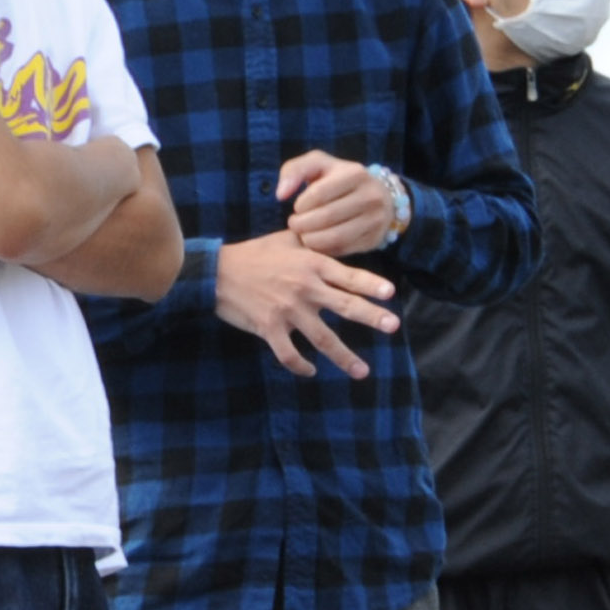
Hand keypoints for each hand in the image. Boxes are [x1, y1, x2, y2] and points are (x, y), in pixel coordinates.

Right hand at [213, 229, 397, 378]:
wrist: (216, 273)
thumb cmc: (253, 253)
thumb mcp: (288, 239)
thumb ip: (314, 243)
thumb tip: (335, 237)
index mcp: (313, 265)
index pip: (349, 276)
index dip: (371, 285)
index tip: (391, 295)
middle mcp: (306, 289)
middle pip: (345, 306)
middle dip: (372, 317)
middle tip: (393, 327)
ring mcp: (288, 312)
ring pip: (323, 338)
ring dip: (344, 357)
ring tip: (362, 371)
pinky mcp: (269, 329)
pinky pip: (289, 354)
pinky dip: (301, 366)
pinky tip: (311, 371)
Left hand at [275, 148, 396, 257]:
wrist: (376, 195)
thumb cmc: (337, 179)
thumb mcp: (318, 165)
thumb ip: (294, 170)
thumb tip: (280, 195)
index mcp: (356, 174)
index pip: (318, 194)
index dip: (300, 205)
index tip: (298, 207)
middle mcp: (370, 196)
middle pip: (325, 218)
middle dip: (301, 224)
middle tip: (295, 224)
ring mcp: (375, 219)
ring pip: (333, 238)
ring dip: (309, 239)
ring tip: (303, 233)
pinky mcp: (373, 239)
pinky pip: (340, 250)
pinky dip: (322, 249)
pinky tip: (316, 241)